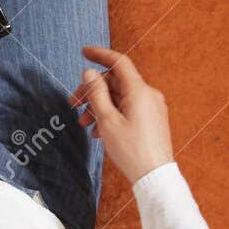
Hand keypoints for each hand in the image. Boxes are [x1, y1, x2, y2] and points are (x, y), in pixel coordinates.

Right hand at [69, 46, 173, 184]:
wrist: (154, 176)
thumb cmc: (131, 150)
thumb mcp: (107, 120)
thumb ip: (96, 93)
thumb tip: (90, 73)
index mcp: (139, 91)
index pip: (119, 62)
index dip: (100, 54)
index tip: (83, 52)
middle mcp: (148, 95)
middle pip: (115, 83)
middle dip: (92, 91)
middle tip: (73, 104)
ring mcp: (152, 108)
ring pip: (120, 97)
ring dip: (99, 106)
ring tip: (85, 124)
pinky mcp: (151, 120)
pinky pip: (128, 109)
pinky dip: (112, 114)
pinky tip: (100, 132)